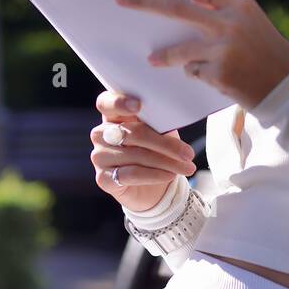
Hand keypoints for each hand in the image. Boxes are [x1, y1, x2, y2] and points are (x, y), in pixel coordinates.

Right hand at [91, 89, 198, 211]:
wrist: (154, 187)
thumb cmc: (157, 150)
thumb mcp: (161, 132)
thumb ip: (158, 121)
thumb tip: (171, 115)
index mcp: (113, 115)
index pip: (106, 102)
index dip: (119, 102)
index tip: (139, 105)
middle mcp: (101, 134)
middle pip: (132, 133)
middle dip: (165, 144)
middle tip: (188, 153)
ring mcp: (99, 156)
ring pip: (136, 155)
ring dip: (166, 162)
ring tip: (187, 167)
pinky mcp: (103, 179)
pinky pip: (132, 174)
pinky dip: (154, 175)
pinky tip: (170, 175)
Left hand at [114, 0, 288, 110]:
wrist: (287, 86)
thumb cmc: (263, 50)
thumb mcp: (248, 20)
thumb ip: (220, 9)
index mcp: (237, 2)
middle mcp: (229, 21)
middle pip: (176, 7)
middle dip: (144, 1)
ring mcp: (224, 48)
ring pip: (179, 48)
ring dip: (163, 54)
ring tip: (152, 58)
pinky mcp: (220, 73)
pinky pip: (192, 71)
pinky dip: (194, 73)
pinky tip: (208, 77)